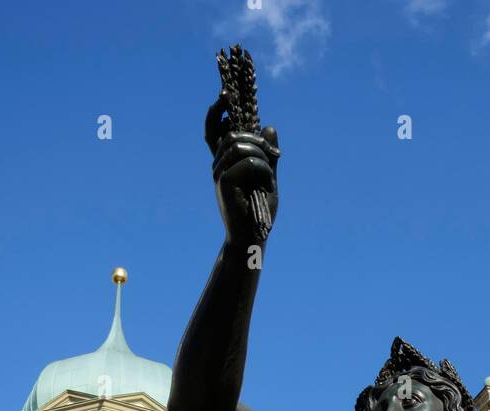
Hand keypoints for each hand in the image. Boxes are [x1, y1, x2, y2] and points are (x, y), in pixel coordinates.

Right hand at [204, 96, 279, 245]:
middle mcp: (218, 165)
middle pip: (235, 134)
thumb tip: (270, 127)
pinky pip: (247, 162)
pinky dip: (263, 170)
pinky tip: (266, 185)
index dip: (217, 111)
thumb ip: (268, 154)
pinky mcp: (224, 182)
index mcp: (225, 162)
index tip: (226, 95)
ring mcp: (218, 173)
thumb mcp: (268, 177)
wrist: (252, 237)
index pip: (214, 130)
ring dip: (262, 156)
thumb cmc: (259, 210)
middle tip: (274, 155)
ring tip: (269, 177)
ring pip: (241, 146)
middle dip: (258, 140)